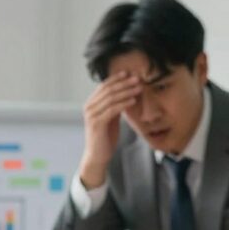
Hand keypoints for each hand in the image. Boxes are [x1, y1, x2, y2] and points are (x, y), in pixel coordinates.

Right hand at [79, 71, 142, 187]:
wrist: (98, 156)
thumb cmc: (105, 138)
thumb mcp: (111, 118)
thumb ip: (114, 106)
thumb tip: (125, 94)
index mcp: (91, 104)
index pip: (104, 86)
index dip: (116, 78)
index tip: (129, 73)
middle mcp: (89, 107)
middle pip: (108, 90)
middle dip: (124, 83)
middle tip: (137, 79)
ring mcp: (92, 115)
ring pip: (110, 98)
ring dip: (126, 92)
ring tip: (138, 88)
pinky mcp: (97, 123)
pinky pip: (112, 110)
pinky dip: (123, 104)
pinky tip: (133, 101)